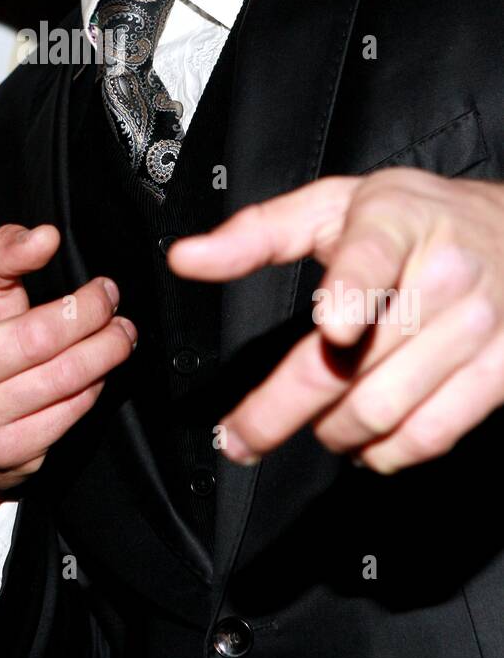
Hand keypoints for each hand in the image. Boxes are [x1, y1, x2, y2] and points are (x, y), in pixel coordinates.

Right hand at [0, 223, 136, 502]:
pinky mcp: (8, 457)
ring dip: (104, 350)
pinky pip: (68, 415)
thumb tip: (44, 237)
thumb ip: (2, 254)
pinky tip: (101, 365)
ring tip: (122, 329)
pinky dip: (95, 384)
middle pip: (30, 344)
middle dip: (84, 314)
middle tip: (108, 294)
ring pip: (59, 381)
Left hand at [167, 169, 503, 473]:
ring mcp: (477, 328)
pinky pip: (431, 435)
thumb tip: (186, 259)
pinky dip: (385, 452)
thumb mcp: (338, 204)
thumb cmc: (417, 218)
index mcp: (394, 222)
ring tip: (314, 425)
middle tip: (238, 436)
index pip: (371, 256)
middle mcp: (442, 274)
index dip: (352, 291)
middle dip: (280, 410)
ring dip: (332, 433)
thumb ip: (260, 232)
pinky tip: (364, 441)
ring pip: (385, 409)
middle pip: (352, 361)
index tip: (334, 323)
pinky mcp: (501, 372)